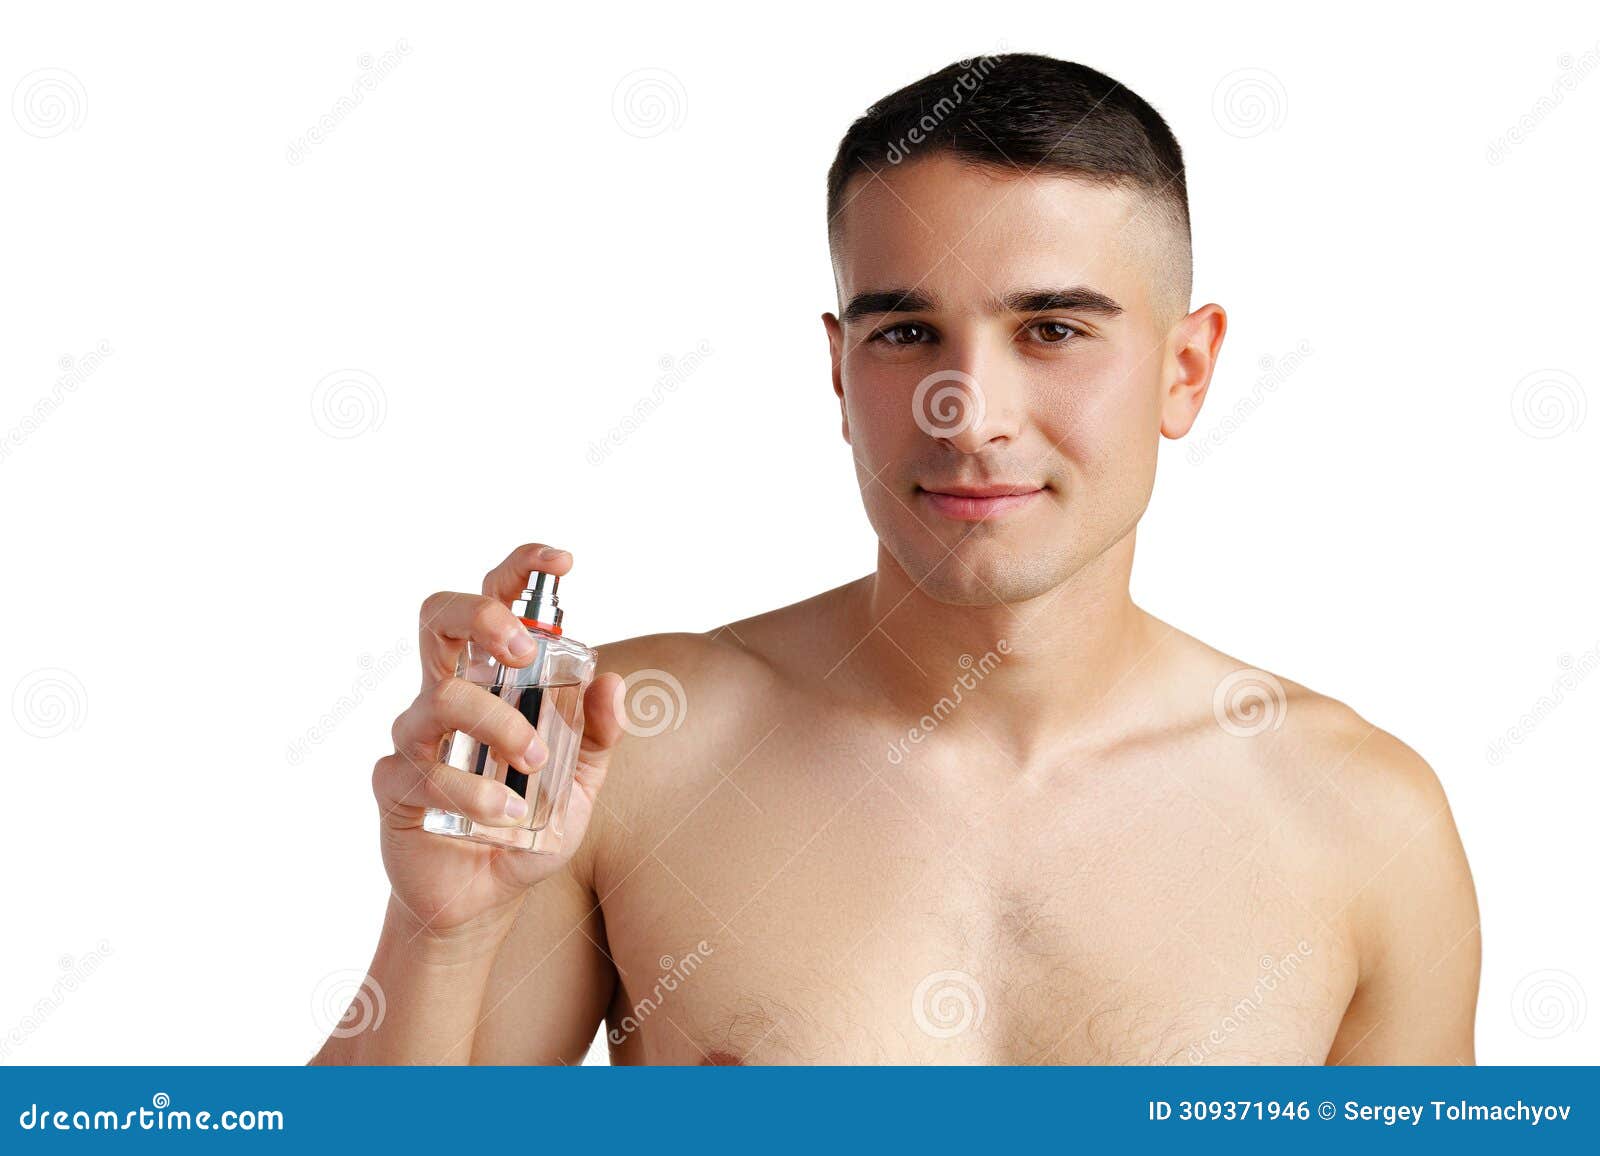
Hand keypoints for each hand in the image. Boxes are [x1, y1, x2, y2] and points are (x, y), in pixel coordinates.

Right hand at [370, 542, 623, 951]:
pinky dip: (475, 790)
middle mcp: (447, 696)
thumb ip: (599, 736)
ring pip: (442, 699)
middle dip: (485, 619)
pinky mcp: (394, 784)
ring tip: (535, 763)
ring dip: (498, 724)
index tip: (563, 561)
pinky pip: (427, 772)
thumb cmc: (527, 827)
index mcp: (491, 682)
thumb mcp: (581, 785)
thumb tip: (612, 683)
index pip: (494, 605)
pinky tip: (506, 813)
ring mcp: (415, 738)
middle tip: (526, 650)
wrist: (483, 899)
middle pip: (439, 620)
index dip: (520, 571)